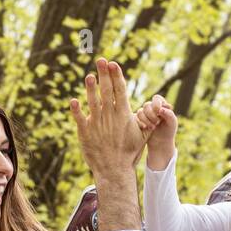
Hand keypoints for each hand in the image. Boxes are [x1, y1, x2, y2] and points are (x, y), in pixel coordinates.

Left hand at [70, 58, 145, 180]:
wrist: (114, 170)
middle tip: (101, 60)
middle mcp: (110, 117)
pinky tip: (73, 100)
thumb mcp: (142, 136)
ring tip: (89, 76)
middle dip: (104, 74)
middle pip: (107, 91)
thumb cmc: (130, 153)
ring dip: (91, 88)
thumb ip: (147, 121)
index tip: (113, 63)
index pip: (120, 91)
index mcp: (123, 115)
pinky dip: (76, 110)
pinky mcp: (85, 133)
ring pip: (93, 102)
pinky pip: (79, 118)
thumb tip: (157, 111)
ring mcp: (97, 124)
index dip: (116, 76)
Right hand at [135, 94, 176, 169]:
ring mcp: (145, 114)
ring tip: (152, 127)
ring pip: (140, 111)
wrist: (161, 142)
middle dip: (151, 114)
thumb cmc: (169, 131)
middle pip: (147, 104)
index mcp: (162, 105)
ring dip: (146, 119)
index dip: (156, 104)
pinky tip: (145, 128)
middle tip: (157, 123)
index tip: (159, 112)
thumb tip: (160, 109)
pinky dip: (141, 122)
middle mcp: (152, 108)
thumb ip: (169, 114)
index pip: (156, 98)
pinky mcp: (139, 121)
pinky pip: (136, 118)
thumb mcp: (172, 122)